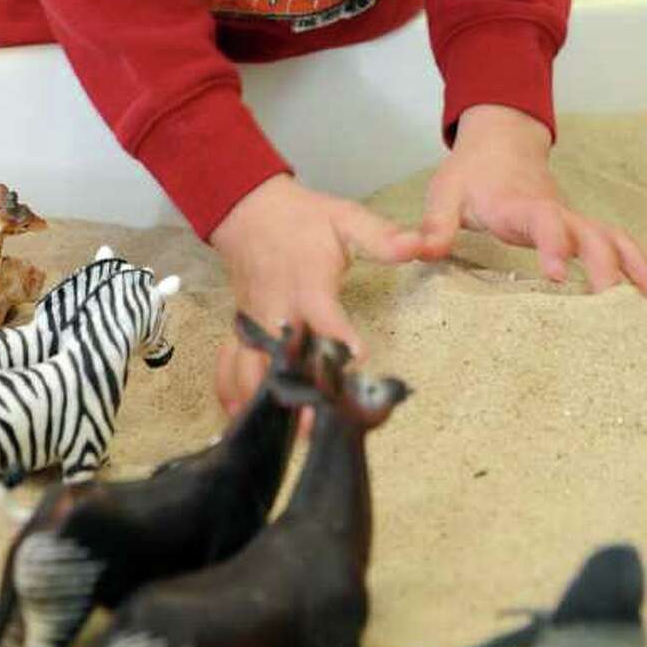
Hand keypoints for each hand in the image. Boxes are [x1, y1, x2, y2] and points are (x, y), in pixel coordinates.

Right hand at [210, 174, 424, 415]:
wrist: (249, 210)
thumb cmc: (303, 218)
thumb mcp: (345, 218)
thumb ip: (382, 236)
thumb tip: (419, 244)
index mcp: (306, 283)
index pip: (322, 315)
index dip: (338, 339)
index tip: (355, 360)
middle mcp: (276, 309)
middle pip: (282, 358)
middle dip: (299, 392)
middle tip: (320, 425)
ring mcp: (253, 324)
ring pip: (249, 371)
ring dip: (266, 403)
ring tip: (289, 436)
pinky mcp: (240, 331)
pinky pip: (227, 367)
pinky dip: (231, 394)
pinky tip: (243, 419)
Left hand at [418, 104, 646, 297]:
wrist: (500, 141)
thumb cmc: (471, 172)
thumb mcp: (444, 193)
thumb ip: (434, 224)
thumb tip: (416, 253)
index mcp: (518, 203)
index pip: (541, 220)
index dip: (552, 243)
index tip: (557, 274)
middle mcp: (553, 210)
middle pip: (587, 231)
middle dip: (602, 263)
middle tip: (609, 303)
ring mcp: (570, 217)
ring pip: (609, 236)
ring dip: (630, 263)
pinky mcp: (578, 227)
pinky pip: (614, 242)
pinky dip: (635, 262)